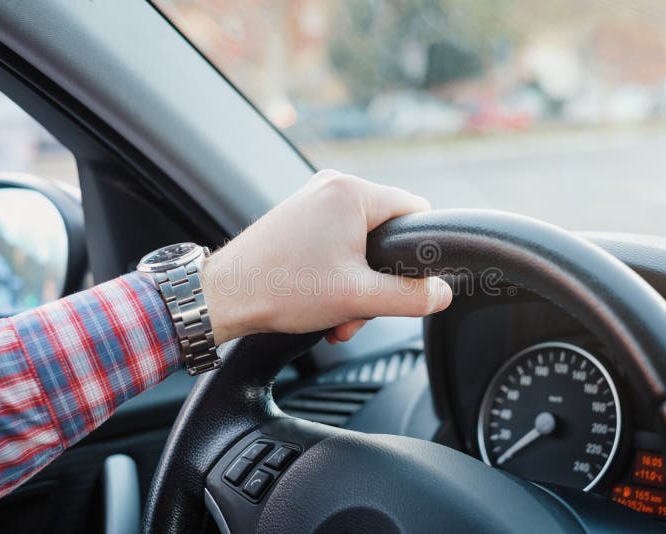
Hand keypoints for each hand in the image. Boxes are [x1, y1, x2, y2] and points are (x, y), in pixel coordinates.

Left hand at [201, 170, 452, 344]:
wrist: (223, 295)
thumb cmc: (282, 288)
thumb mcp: (359, 298)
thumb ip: (410, 297)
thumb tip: (441, 293)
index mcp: (351, 192)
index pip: (416, 210)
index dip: (420, 250)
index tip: (408, 281)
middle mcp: (332, 186)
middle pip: (386, 233)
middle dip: (379, 281)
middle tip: (359, 312)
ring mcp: (313, 200)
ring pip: (361, 244)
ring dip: (357, 286)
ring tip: (337, 316)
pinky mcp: (299, 218)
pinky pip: (337, 244)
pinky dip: (338, 276)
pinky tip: (324, 304)